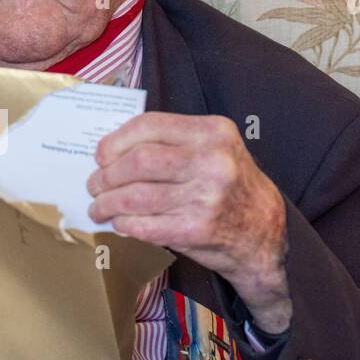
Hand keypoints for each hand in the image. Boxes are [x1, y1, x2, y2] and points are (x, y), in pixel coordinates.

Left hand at [86, 112, 291, 332]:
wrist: (264, 233)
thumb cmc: (231, 187)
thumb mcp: (216, 149)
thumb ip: (174, 142)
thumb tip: (114, 149)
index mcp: (214, 132)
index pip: (149, 126)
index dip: (116, 141)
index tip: (101, 155)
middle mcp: (212, 161)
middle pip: (138, 162)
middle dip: (106, 175)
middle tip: (94, 184)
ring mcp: (205, 197)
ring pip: (135, 196)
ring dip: (107, 203)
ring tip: (99, 207)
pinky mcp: (196, 230)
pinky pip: (144, 226)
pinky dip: (124, 224)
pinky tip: (119, 223)